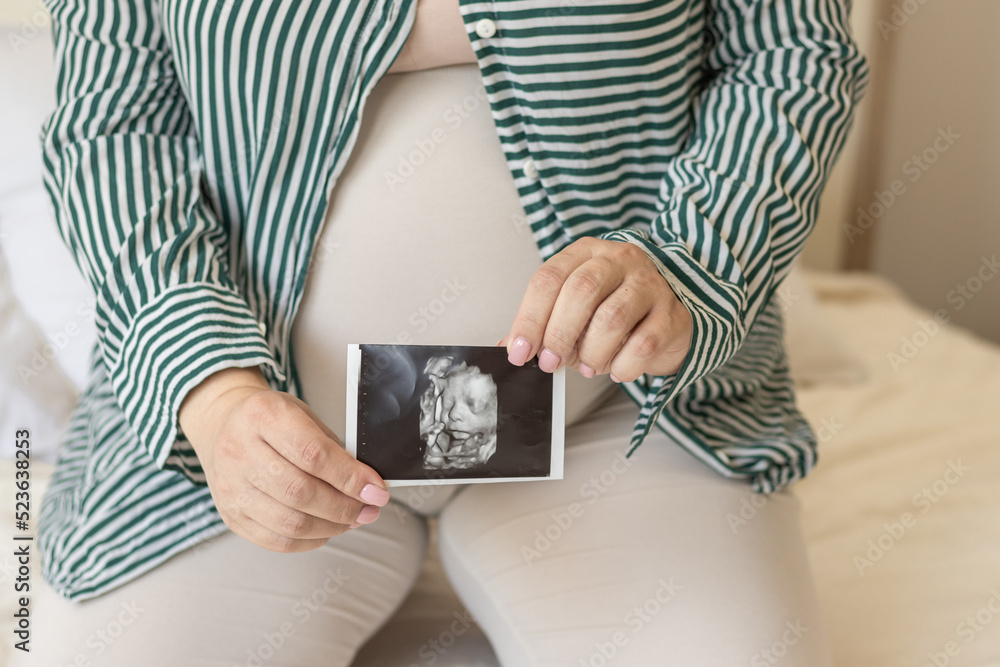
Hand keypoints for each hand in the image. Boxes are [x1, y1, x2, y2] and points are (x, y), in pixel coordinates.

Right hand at [178, 366, 390, 552]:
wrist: (224, 426)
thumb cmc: (272, 421)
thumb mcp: (303, 415)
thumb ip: (333, 448)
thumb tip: (366, 485)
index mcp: (262, 416)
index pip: (313, 454)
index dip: (350, 478)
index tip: (377, 490)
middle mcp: (239, 451)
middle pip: (300, 492)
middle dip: (345, 507)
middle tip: (370, 509)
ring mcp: (230, 486)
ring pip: (289, 523)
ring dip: (331, 527)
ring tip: (353, 519)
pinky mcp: (230, 515)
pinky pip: (276, 540)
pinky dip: (309, 540)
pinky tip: (327, 529)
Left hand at [501, 237, 692, 381]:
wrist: (669, 314)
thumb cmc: (613, 310)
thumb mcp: (574, 308)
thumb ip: (543, 324)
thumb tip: (507, 348)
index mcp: (586, 253)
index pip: (549, 278)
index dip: (530, 318)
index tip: (519, 352)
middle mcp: (619, 259)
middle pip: (581, 291)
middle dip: (559, 334)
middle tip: (551, 362)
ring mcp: (650, 284)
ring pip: (612, 318)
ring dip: (592, 352)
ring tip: (587, 366)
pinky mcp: (673, 314)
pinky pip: (643, 344)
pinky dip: (623, 366)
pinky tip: (617, 368)